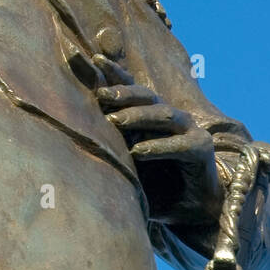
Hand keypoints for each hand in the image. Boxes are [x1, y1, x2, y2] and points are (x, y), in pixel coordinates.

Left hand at [94, 56, 222, 225]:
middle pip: (146, 96)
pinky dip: (158, 147)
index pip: (130, 88)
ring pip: (164, 114)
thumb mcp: (124, 162)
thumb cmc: (152, 184)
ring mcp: (188, 129)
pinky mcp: (201, 149)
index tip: (92, 59)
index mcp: (148, 115)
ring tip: (116, 122)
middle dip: (123, 93)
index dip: (113, 72)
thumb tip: (68, 130)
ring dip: (139, 116)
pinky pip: (180, 144)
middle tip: (102, 95)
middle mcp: (169, 116)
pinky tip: (138, 151)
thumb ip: (108, 144)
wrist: (189, 211)